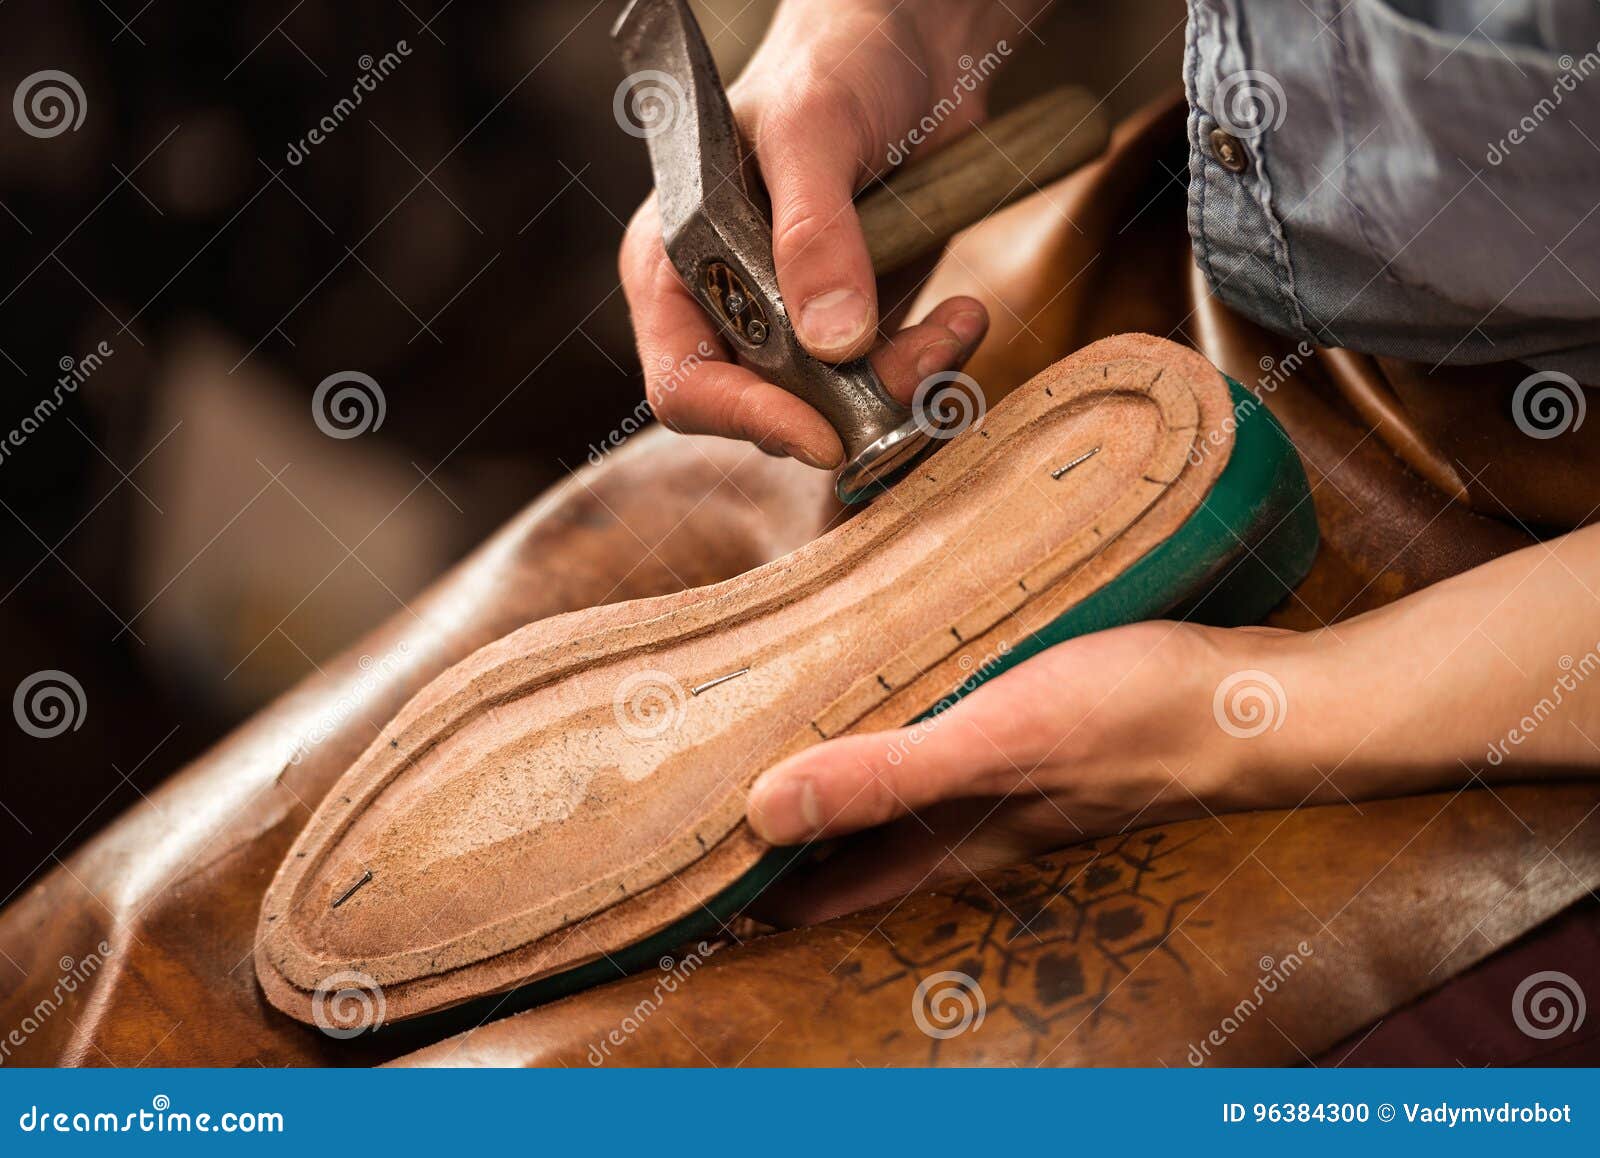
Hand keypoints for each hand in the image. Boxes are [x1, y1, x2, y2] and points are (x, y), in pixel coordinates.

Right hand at [618, 0, 1043, 465]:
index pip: (685, 382)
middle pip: (768, 410)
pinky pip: (889, 381)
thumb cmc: (838, 59)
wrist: (916, 39)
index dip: (747, 417)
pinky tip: (964, 314)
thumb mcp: (815, 128)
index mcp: (676, 264)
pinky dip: (933, 363)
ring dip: (905, 383)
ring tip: (958, 324)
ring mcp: (796, 320)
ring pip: (839, 408)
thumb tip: (830, 343)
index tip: (824, 431)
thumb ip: (814, 233)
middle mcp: (727, 305)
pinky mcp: (859, 321)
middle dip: (848, 404)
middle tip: (922, 362)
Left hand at [746, 527, 1599, 924]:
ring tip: (767, 763)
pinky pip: (935, 762)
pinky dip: (889, 750)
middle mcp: (970, 829)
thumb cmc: (1136, 722)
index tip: (680, 880)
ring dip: (830, 801)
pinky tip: (884, 709)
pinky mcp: (1033, 746)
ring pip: (890, 812)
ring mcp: (1005, 792)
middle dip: (778, 846)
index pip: (824, 892)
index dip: (751, 894)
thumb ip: (890, 775)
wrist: (1258, 703)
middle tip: (697, 818)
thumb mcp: (1000, 739)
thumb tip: (765, 810)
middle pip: (850, 856)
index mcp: (949, 844)